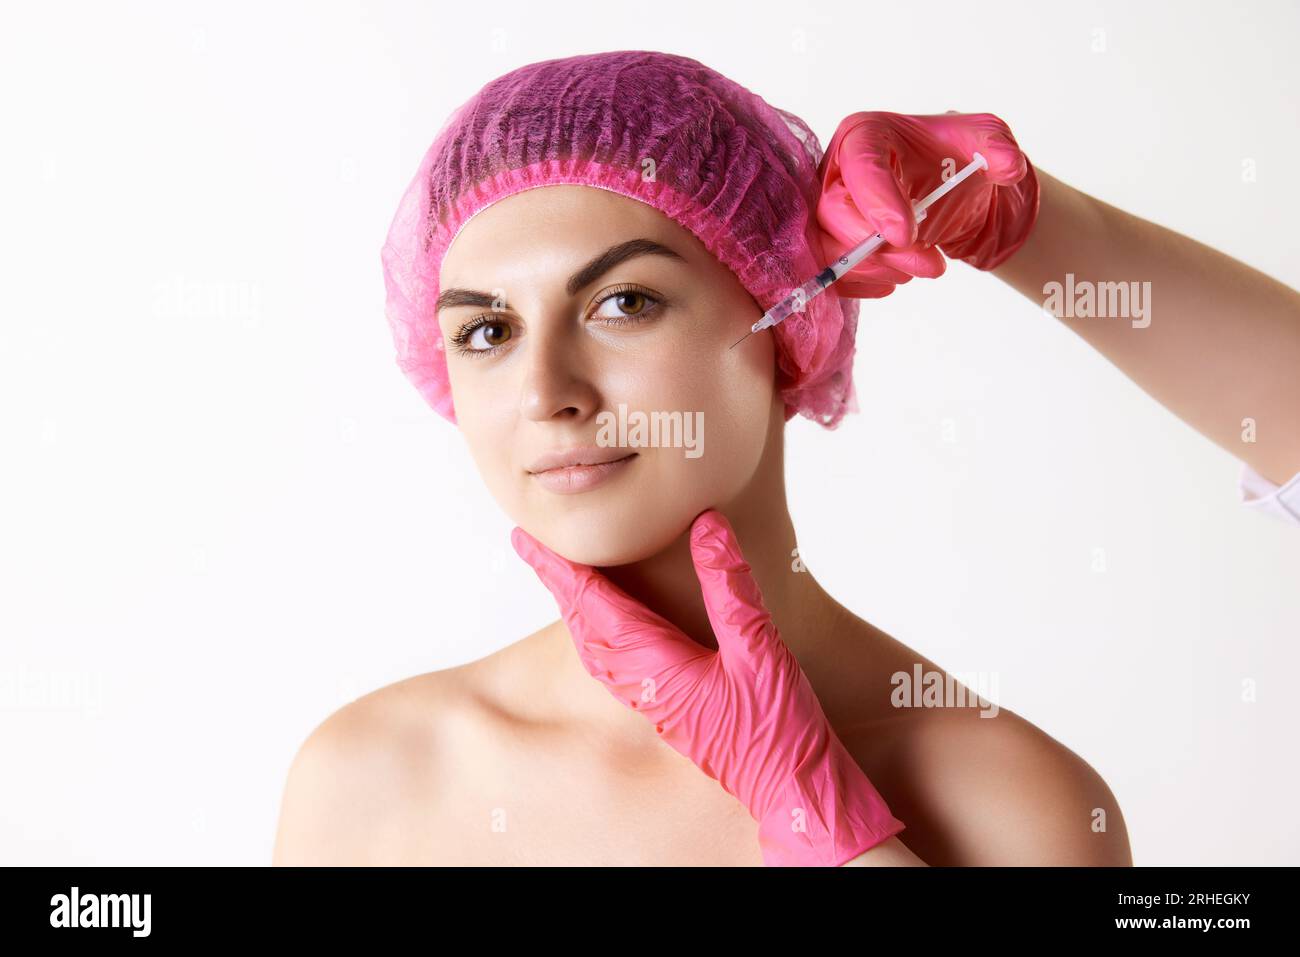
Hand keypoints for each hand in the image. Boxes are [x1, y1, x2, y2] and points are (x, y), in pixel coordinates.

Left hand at [510, 508, 904, 865]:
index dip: (560, 569)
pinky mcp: (669, 711)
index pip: (595, 606)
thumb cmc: (778, 728)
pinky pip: (616, 666)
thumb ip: (730, 585)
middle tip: (531, 547)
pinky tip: (612, 628)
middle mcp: (643, 686)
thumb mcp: (760, 647)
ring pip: (596, 648)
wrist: (790, 790)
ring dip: (575, 609)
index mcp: (657, 667)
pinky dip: (600, 634)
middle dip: (558, 584)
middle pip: (584, 626)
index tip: (525, 540)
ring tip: (563, 578)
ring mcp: (653, 702)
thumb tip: (707, 526)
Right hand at [816, 110, 1039, 297]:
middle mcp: (835, 171)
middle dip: (880, 248)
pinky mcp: (830, 242)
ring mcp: (827, 210)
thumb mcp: (984, 141)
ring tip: (924, 266)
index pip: (859, 165)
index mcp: (865, 135)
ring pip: (830, 248)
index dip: (877, 202)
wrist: (947, 190)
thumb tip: (1010, 166)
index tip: (905, 236)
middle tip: (930, 264)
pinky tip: (899, 277)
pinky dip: (867, 284)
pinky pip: (832, 273)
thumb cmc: (952, 159)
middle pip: (834, 213)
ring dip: (877, 270)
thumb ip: (1000, 148)